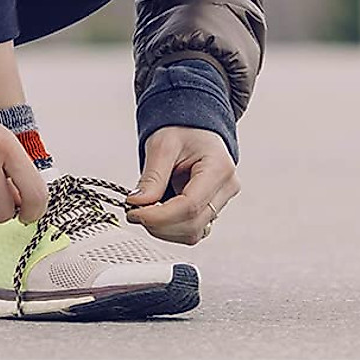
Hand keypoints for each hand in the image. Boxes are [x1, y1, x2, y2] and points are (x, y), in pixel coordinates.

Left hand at [124, 126, 239, 244]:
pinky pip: (192, 230)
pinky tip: (157, 213)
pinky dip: (170, 228)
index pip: (190, 205)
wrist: (194, 126)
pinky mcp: (211, 209)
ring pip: (193, 233)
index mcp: (219, 167)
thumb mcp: (162, 145)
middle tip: (133, 213)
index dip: (160, 216)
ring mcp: (221, 201)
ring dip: (164, 229)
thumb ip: (152, 177)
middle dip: (159, 224)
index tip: (134, 212)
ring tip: (144, 210)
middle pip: (193, 224)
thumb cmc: (182, 128)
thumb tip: (137, 204)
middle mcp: (226, 188)